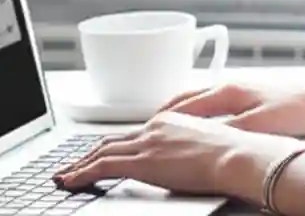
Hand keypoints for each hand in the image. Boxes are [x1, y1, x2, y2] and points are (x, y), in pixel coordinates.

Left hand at [52, 111, 304, 200]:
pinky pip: (102, 166)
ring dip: (79, 165)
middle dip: (88, 154)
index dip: (112, 146)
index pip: (133, 135)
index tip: (100, 155)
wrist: (239, 156)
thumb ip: (190, 153)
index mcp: (170, 122)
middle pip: (112, 140)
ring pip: (101, 151)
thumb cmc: (235, 156)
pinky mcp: (143, 160)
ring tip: (65, 176)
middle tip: (71, 165)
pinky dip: (80, 173)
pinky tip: (69, 182)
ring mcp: (147, 142)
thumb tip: (186, 165)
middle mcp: (155, 127)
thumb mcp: (208, 149)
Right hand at [154, 82, 304, 137]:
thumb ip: (226, 135)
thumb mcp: (256, 128)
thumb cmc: (298, 113)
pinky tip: (208, 125)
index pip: (183, 105)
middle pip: (189, 98)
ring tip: (171, 124)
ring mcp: (245, 90)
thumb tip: (198, 142)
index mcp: (228, 91)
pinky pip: (219, 105)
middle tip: (148, 125)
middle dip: (167, 112)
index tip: (145, 130)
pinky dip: (204, 114)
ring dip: (185, 112)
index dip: (162, 119)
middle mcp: (233, 86)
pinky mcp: (257, 98)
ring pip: (204, 100)